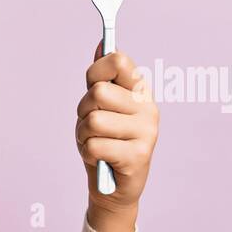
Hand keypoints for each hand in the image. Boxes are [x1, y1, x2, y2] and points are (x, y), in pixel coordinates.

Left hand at [77, 41, 158, 219]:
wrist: (113, 187)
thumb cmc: (105, 142)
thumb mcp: (100, 107)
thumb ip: (101, 78)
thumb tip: (102, 43)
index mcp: (140, 90)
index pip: (118, 60)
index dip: (95, 72)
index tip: (93, 86)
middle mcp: (148, 107)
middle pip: (98, 93)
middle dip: (83, 111)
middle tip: (92, 125)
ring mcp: (147, 131)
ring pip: (94, 121)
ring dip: (84, 135)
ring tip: (96, 142)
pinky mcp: (139, 155)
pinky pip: (95, 144)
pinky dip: (89, 152)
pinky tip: (100, 157)